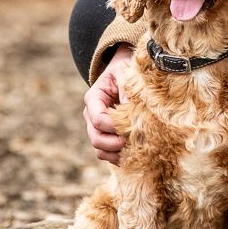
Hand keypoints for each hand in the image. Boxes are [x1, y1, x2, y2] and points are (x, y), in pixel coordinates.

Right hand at [83, 45, 131, 163]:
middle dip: (114, 144)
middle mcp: (92, 115)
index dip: (113, 126)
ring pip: (99, 150)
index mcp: (94, 98)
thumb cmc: (125, 71)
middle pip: (96, 138)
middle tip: (133, 142)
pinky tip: (134, 153)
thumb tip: (134, 116)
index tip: (130, 127)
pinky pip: (107, 154)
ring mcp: (97, 128)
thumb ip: (128, 93)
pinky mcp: (106, 136)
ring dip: (116, 154)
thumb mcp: (126, 75)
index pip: (97, 119)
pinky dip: (118, 157)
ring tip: (135, 150)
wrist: (123, 72)